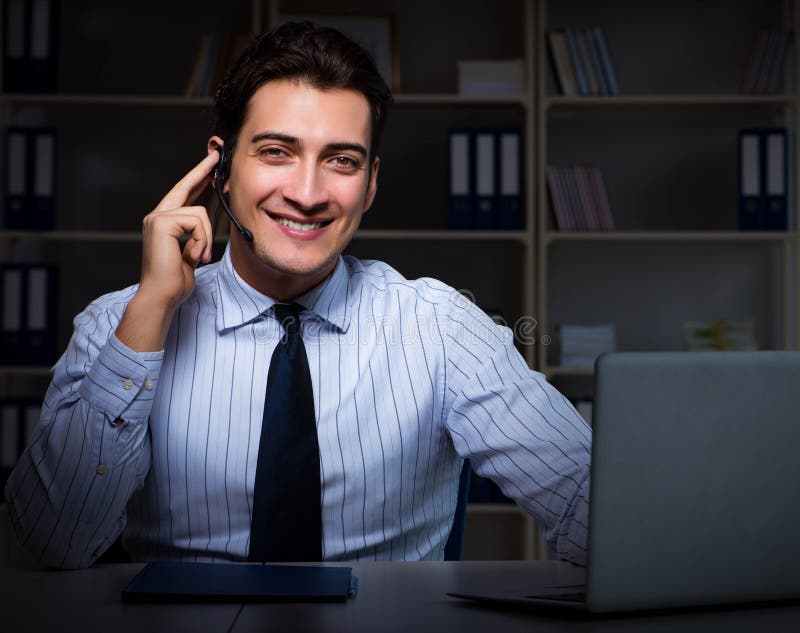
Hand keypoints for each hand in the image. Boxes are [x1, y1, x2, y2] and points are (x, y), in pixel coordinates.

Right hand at [116, 150, 217, 351]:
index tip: (210, 163)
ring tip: (201, 256)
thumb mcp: (192, 254)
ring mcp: (158, 217)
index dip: (198, 177)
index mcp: (165, 222)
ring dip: (207, 237)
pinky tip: (195, 255)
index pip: (184, 194)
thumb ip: (196, 237)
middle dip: (203, 169)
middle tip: (217, 153)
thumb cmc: (175, 281)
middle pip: (185, 185)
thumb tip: (206, 223)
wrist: (162, 295)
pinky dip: (202, 240)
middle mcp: (158, 216)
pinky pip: (197, 221)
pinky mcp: (162, 222)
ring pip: (199, 213)